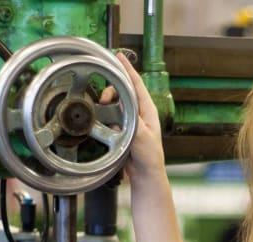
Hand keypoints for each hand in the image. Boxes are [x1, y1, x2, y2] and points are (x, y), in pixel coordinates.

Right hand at [100, 52, 164, 182]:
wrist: (145, 174)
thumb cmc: (149, 157)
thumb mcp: (142, 137)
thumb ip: (133, 120)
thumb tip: (124, 105)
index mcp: (148, 110)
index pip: (137, 84)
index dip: (128, 69)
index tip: (119, 56)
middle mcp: (140, 112)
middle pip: (123, 90)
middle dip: (111, 90)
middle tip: (104, 100)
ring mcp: (132, 120)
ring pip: (116, 103)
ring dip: (107, 104)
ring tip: (103, 110)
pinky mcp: (124, 128)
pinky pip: (112, 116)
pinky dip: (107, 116)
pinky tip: (106, 125)